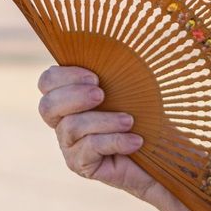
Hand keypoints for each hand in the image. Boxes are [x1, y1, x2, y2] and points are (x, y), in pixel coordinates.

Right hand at [36, 65, 159, 203]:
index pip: (47, 81)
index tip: (95, 77)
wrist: (162, 153)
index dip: (64, 76)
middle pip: (47, 106)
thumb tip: (112, 44)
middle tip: (102, 94)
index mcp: (70, 97)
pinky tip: (135, 141)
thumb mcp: (130, 88)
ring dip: (104, 120)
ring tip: (129, 121)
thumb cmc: (146, 114)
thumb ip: (114, 70)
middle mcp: (63, 121)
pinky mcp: (81, 165)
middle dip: (74, 96)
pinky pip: (90, 148)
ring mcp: (70, 145)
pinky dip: (116, 141)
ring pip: (72, 127)